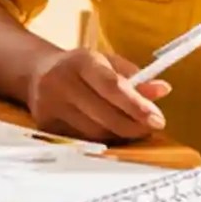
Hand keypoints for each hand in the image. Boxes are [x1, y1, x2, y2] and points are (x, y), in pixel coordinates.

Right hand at [26, 48, 171, 143]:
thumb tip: (163, 90)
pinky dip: (102, 139)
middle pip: (104, 115)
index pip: (111, 86)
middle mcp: (60, 81)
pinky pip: (82, 140)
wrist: (37, 72)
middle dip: (133, 126)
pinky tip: (110, 131)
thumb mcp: (108, 63)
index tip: (157, 119)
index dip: (136, 105)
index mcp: (80, 61)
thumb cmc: (81, 68)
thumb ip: (136, 78)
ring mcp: (49, 105)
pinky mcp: (45, 124)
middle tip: (152, 127)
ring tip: (133, 128)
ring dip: (120, 134)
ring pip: (95, 132)